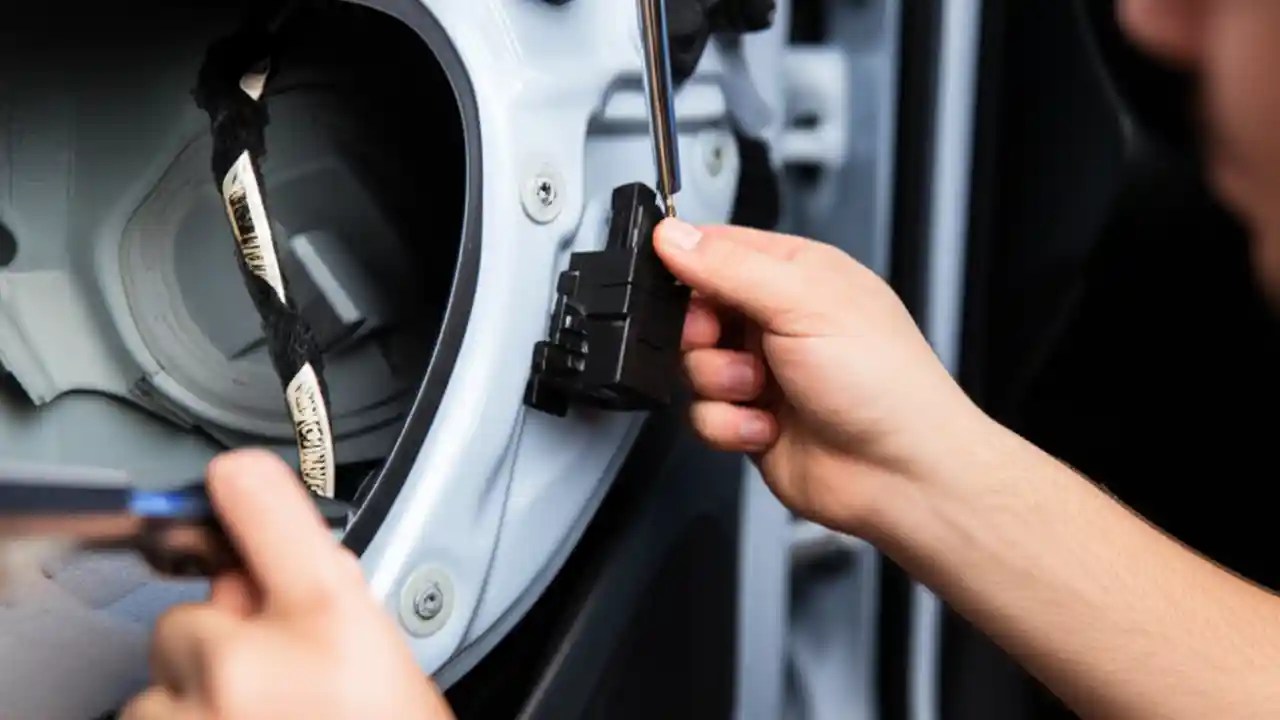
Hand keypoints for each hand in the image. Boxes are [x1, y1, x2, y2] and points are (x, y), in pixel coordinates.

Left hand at [121, 450, 453, 719]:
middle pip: (195, 612)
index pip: (253, 493)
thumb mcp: (384, 663)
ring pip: (164, 679)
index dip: (238, 489)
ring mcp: (195, 716)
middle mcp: (249, 658)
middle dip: (224, 644)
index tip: (227, 494)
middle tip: (280, 689)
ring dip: (199, 702)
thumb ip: (322, 603)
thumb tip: (266, 572)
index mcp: (328, 615)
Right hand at [654, 220, 987, 534]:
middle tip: (722, 341)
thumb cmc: (884, 382)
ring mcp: (765, 373)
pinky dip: (729, 424)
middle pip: (695, 311)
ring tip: (761, 390)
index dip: (688, 264)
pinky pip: (704, 415)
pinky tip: (767, 427)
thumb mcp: (802, 302)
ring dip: (720, 382)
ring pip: (694, 366)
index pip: (719, 248)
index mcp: (799, 274)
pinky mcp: (752, 421)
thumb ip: (729, 266)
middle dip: (700, 333)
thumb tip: (673, 234)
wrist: (901, 473)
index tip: (679, 284)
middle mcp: (779, 320)